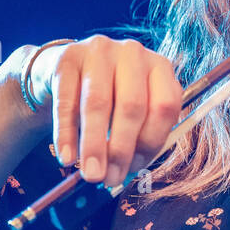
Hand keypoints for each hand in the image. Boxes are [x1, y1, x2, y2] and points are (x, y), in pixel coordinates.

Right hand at [27, 36, 184, 186]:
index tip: (134, 168)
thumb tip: (128, 170)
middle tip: (110, 179)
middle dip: (121, 149)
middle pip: (132, 106)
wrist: (64, 72)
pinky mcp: (68, 57)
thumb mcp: (130, 107)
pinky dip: (66, 133)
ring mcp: (100, 50)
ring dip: (94, 145)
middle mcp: (133, 53)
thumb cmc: (108, 95)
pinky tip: (67, 157)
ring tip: (91, 174)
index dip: (151, 142)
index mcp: (159, 66)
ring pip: (98, 103)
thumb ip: (137, 134)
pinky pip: (67, 101)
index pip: (165, 106)